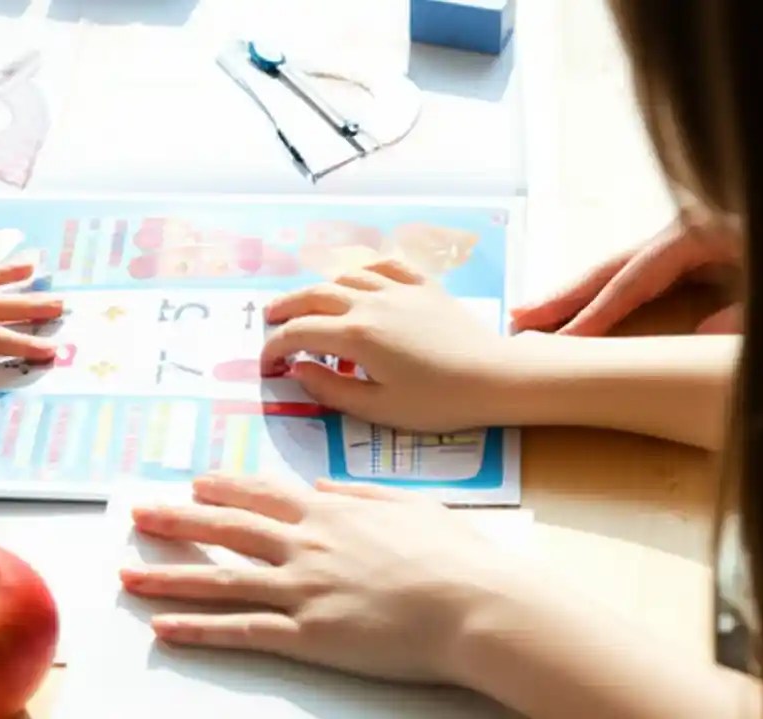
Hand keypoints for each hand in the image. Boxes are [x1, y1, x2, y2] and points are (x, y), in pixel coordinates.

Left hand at [121, 473, 520, 684]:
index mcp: (329, 512)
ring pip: (219, 578)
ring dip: (169, 575)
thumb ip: (360, 493)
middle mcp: (305, 544)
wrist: (477, 604)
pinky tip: (166, 629)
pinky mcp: (307, 634)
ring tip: (129, 572)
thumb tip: (323, 485)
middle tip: (139, 514)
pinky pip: (241, 630)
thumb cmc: (456, 556)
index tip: (193, 483)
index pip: (260, 495)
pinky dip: (198, 630)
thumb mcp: (410, 505)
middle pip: (226, 528)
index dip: (222, 488)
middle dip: (177, 520)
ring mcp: (301, 588)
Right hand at [260, 260, 511, 431]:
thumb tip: (299, 370)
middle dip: (285, 308)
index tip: (268, 365)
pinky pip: (383, 265)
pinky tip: (356, 280)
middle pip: (313, 295)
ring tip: (308, 304)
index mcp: (356, 335)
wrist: (495, 378)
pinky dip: (361, 270)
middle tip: (270, 322)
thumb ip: (330, 389)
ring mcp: (398, 289)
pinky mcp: (423, 286)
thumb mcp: (377, 408)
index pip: (298, 332)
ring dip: (318, 289)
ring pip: (344, 276)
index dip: (274, 347)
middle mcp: (371, 303)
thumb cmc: (438, 401)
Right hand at [510, 210, 741, 335]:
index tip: (561, 339)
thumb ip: (742, 314)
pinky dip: (610, 291)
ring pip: (621, 268)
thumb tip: (701, 338)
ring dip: (581, 293)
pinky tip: (590, 308)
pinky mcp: (695, 244)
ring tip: (537, 316)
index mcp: (694, 232)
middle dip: (564, 296)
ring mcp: (685, 235)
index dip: (595, 313)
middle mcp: (681, 230)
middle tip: (518, 319)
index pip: (631, 281)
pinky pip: (641, 272)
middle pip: (611, 267)